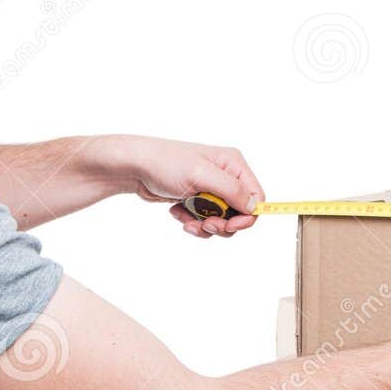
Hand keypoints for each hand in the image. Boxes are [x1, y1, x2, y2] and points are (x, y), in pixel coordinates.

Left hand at [100, 135, 264, 237]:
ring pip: (222, 221)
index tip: (229, 226)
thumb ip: (231, 191)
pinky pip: (204, 221)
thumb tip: (254, 207)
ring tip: (186, 220)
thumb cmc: (166, 163)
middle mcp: (225, 176)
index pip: (255, 197)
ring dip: (204, 226)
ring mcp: (211, 189)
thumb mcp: (201, 175)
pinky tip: (176, 212)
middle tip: (205, 224)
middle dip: (222, 224)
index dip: (246, 216)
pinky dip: (192, 222)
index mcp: (233, 164)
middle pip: (239, 213)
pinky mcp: (197, 200)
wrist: (135, 167)